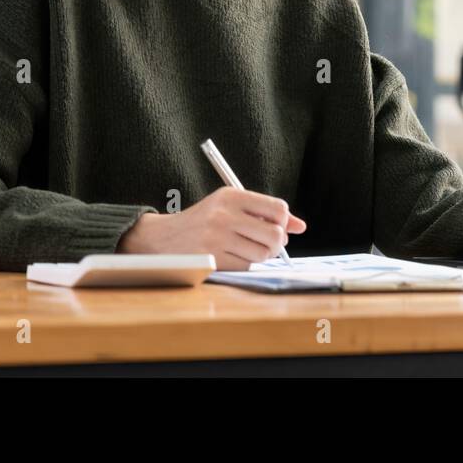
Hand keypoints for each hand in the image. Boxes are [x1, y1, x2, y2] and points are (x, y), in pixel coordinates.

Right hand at [117, 187, 306, 269]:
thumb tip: (300, 227)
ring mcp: (217, 238)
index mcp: (231, 196)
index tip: (277, 226)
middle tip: (268, 244)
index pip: (277, 208)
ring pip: (263, 254)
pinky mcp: (211, 259)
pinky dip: (245, 264)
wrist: (161, 238)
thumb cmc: (204, 220)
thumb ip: (265, 213)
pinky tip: (232, 256)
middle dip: (277, 244)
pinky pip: (245, 266)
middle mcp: (224, 215)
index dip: (283, 221)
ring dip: (262, 256)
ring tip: (249, 249)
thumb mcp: (229, 206)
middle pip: (275, 235)